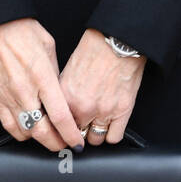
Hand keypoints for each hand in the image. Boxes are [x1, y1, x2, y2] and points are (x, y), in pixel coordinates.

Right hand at [0, 17, 84, 151]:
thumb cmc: (21, 30)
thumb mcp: (49, 47)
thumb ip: (55, 73)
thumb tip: (60, 93)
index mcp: (42, 77)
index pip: (60, 115)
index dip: (70, 134)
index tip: (77, 140)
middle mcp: (24, 91)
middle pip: (42, 131)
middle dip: (57, 143)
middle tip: (65, 144)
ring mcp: (7, 97)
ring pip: (25, 132)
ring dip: (39, 139)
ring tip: (49, 137)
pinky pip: (8, 125)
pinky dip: (20, 133)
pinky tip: (29, 131)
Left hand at [59, 28, 145, 146]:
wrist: (117, 41)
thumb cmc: (95, 49)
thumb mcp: (68, 71)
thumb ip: (64, 93)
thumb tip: (62, 108)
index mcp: (66, 97)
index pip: (58, 127)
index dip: (62, 128)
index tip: (64, 130)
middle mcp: (83, 107)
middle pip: (75, 136)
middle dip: (78, 131)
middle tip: (82, 124)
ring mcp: (103, 111)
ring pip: (94, 140)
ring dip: (94, 133)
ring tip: (96, 123)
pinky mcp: (122, 111)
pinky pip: (114, 137)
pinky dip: (111, 134)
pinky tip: (110, 125)